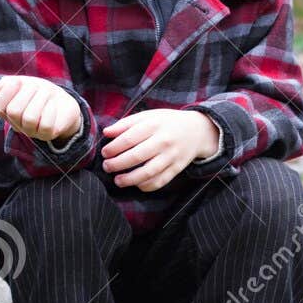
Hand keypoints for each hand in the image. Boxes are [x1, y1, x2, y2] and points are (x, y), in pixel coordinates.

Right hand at [0, 75, 82, 142]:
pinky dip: (50, 110)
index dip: (6, 92)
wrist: (63, 102)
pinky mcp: (46, 135)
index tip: (18, 82)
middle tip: (36, 86)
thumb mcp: (22, 82)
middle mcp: (16, 124)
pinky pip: (45, 125)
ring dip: (40, 99)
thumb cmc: (39, 92)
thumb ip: (6, 83)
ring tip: (46, 93)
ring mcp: (30, 131)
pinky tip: (52, 104)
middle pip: (13, 111)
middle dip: (27, 92)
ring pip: (30, 118)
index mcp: (6, 111)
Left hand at [101, 109, 219, 191]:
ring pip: (148, 173)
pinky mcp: (177, 168)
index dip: (113, 148)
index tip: (105, 153)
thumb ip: (126, 123)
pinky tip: (136, 184)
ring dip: (129, 179)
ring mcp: (171, 156)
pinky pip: (160, 181)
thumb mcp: (149, 116)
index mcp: (154, 125)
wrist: (198, 130)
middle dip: (117, 164)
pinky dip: (146, 186)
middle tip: (106, 167)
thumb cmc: (167, 122)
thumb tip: (106, 132)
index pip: (128, 139)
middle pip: (136, 157)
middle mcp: (164, 141)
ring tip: (118, 180)